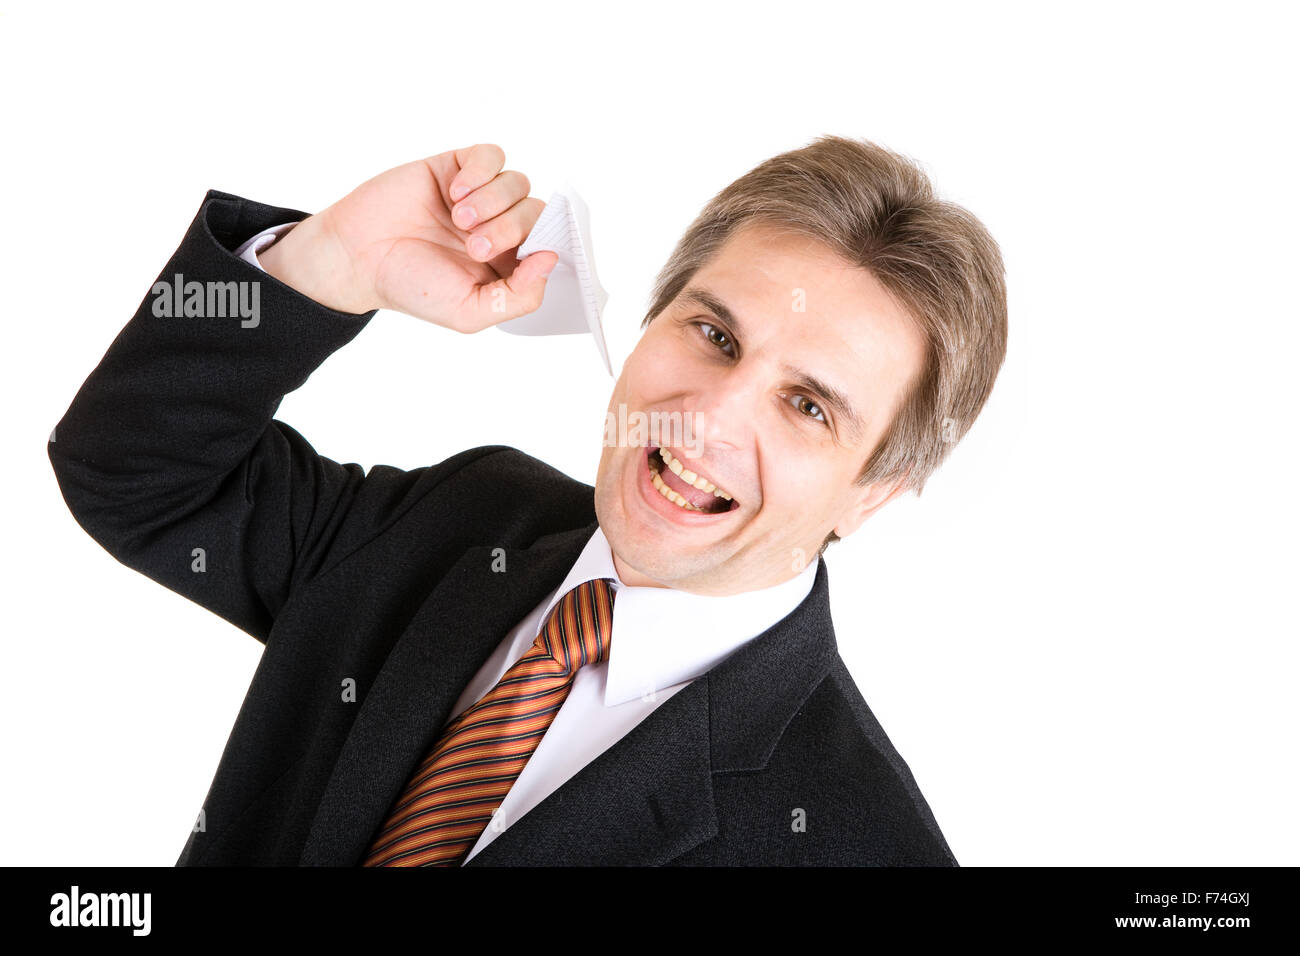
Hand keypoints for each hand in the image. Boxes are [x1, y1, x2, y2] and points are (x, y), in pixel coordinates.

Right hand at [259, 144, 558, 330]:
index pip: (548, 244)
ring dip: (493, 201)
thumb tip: (551, 258)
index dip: (543, 245)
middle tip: (473, 244)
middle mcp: (498, 227)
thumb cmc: (412, 288)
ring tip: (458, 219)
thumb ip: (520, 296)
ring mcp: (479, 196)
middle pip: (535, 212)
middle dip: (509, 228)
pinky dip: (481, 171)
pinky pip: (491, 155)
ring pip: (517, 182)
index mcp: (508, 263)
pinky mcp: (456, 168)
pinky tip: (455, 192)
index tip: (524, 255)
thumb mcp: (471, 313)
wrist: (359, 257)